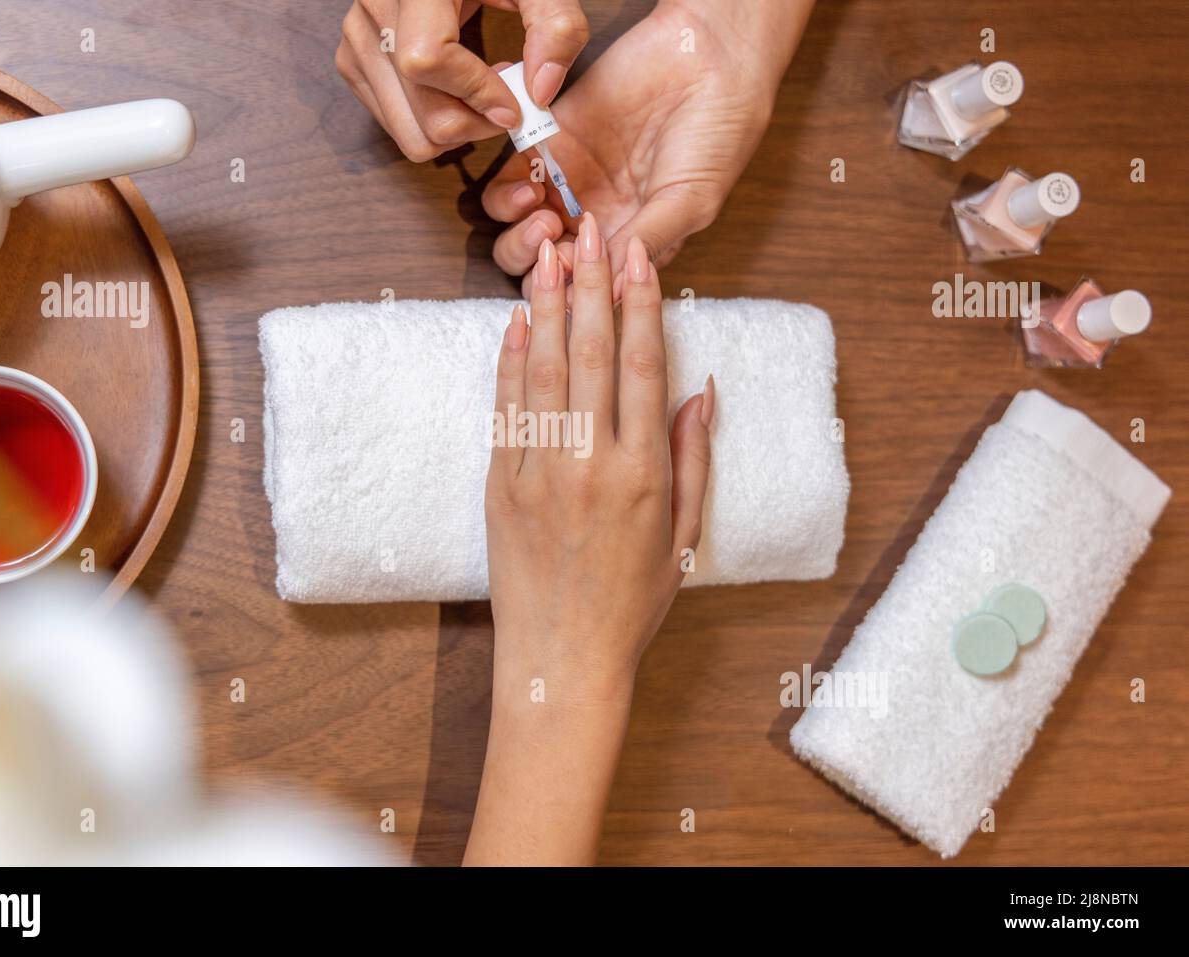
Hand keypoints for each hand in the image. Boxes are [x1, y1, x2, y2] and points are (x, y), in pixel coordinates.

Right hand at [336, 0, 589, 161]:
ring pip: (408, 131)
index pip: (428, 60)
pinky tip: (454, 88)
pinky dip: (432, 121)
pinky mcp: (353, 62)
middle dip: (476, 123)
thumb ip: (556, 27)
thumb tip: (540, 94)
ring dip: (456, 127)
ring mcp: (357, 39)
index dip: (477, 95)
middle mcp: (373, 9)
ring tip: (480, 89)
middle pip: (421, 111)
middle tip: (506, 100)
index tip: (516, 107)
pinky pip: (395, 125)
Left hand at [464, 215, 714, 864]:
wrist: (562, 659)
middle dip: (591, 284)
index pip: (640, 367)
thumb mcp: (684, 537)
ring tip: (548, 252)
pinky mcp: (500, 486)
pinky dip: (508, 364)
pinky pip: (505, 412)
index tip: (638, 255)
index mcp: (642, 474)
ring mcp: (538, 473)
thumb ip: (693, 460)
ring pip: (541, 372)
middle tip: (589, 227)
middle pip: (588, 354)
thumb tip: (702, 393)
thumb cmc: (633, 605)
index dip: (639, 304)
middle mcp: (589, 463)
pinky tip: (514, 323)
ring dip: (544, 306)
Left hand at [484, 0, 813, 295]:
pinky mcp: (547, 146)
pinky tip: (527, 186)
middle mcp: (597, 222)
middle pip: (545, 270)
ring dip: (518, 236)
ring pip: (516, 234)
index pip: (587, 289)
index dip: (572, 293)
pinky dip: (504, 194)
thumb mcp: (690, 199)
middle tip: (553, 239)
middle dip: (539, 267)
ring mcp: (569, 186)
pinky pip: (506, 182)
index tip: (576, 273)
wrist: (706, 57)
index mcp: (633, 245)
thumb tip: (613, 292)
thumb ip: (648, 241)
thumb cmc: (715, 133)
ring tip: (541, 212)